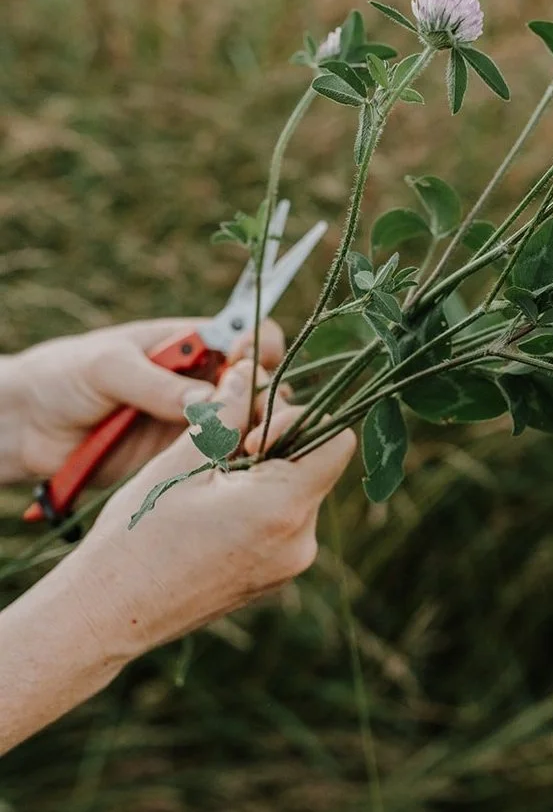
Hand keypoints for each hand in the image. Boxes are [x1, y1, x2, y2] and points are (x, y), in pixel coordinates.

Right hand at [0, 360, 355, 751]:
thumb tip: (249, 374)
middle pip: (317, 466)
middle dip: (278, 444)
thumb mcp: (181, 462)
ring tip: (210, 480)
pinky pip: (284, 524)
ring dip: (266, 474)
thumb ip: (225, 416)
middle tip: (223, 446)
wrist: (110, 613)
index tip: (250, 431)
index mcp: (283, 509)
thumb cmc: (138, 535)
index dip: (301, 419)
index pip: (336, 441)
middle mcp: (301, 542)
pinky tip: (212, 510)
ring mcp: (291, 565)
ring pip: (299, 494)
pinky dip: (259, 505)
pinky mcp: (276, 577)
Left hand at [5, 318, 284, 484]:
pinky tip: (227, 474)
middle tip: (248, 421)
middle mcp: (204, 382)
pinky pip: (220, 463)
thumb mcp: (108, 367)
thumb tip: (207, 403)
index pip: (248, 337)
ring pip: (248, 429)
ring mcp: (197, 424)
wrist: (30, 425)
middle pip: (260, 387)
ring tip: (239, 450)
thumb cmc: (65, 375)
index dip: (260, 349)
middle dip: (264, 401)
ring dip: (253, 437)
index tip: (251, 368)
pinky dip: (231, 468)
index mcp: (192, 345)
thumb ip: (156, 384)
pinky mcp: (185, 460)